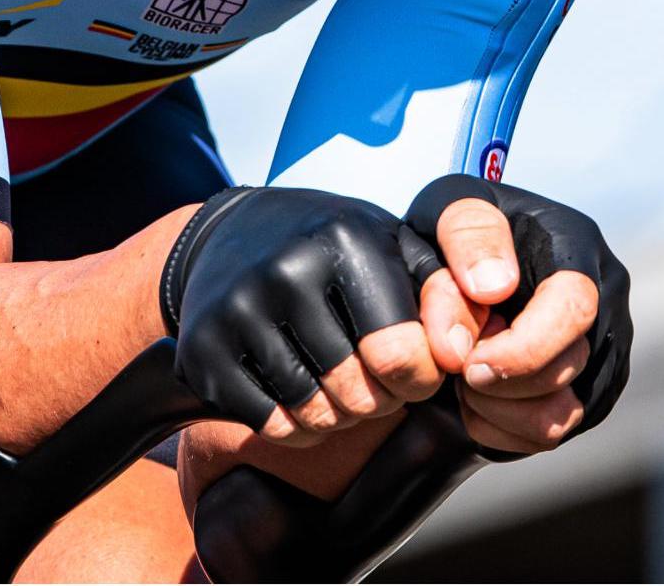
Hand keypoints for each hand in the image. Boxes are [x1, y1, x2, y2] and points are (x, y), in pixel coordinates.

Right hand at [163, 188, 443, 442]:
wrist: (232, 235)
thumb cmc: (337, 248)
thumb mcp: (396, 247)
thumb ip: (445, 293)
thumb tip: (462, 355)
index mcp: (345, 239)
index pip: (398, 351)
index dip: (419, 378)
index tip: (417, 372)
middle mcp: (285, 271)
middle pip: (356, 391)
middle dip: (379, 401)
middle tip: (377, 382)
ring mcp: (236, 311)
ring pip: (313, 413)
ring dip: (341, 418)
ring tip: (345, 389)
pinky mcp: (201, 351)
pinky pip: (269, 425)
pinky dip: (299, 428)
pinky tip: (306, 400)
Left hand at [404, 176, 631, 455]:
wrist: (457, 275)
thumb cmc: (450, 240)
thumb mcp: (441, 214)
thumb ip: (465, 237)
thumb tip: (494, 288)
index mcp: (576, 243)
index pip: (574, 308)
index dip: (521, 349)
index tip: (465, 363)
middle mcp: (606, 293)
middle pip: (566, 368)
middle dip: (498, 382)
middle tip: (454, 368)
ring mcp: (607, 343)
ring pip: (562, 415)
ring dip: (497, 410)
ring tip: (464, 380)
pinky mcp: (594, 387)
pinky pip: (553, 434)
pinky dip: (504, 429)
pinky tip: (480, 396)